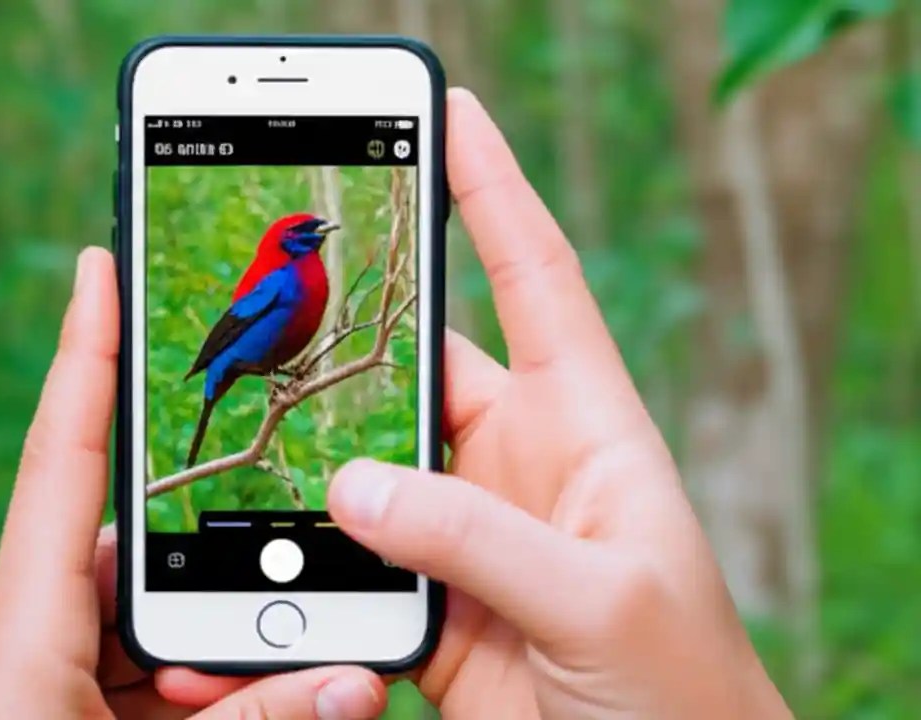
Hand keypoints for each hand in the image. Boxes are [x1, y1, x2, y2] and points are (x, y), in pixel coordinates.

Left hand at [0, 248, 387, 719]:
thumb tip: (356, 682)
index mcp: (18, 623)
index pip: (62, 453)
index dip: (83, 350)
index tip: (97, 264)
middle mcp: (13, 633)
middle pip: (130, 568)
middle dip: (217, 593)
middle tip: (293, 640)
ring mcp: (18, 675)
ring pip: (132, 632)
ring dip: (205, 665)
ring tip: (274, 699)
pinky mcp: (28, 705)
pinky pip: (111, 673)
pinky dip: (173, 695)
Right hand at [319, 89, 791, 717]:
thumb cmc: (681, 687)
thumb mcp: (601, 600)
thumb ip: (481, 540)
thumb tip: (354, 483)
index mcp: (584, 426)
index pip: (535, 278)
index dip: (494, 192)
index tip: (453, 114)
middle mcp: (517, 463)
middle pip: (417, 367)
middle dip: (350, 335)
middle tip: (270, 301)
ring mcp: (464, 531)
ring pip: (366, 464)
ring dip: (311, 457)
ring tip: (239, 436)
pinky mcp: (425, 602)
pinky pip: (348, 561)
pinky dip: (302, 561)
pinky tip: (258, 556)